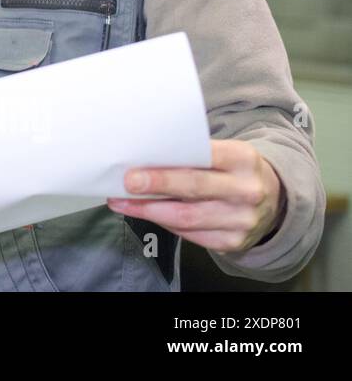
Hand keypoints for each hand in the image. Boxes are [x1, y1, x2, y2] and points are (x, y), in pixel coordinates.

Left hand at [106, 140, 283, 253]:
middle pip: (193, 189)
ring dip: (149, 211)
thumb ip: (192, 155)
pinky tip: (146, 214)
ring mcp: (242, 220)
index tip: (134, 172)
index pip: (202, 159)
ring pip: (187, 218)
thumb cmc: (233, 170)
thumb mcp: (224, 153)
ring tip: (122, 203)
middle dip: (155, 188)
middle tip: (125, 186)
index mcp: (243, 159)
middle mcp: (247, 190)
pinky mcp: (233, 242)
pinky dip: (164, 224)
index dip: (166, 168)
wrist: (274, 199)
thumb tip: (143, 161)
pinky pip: (191, 235)